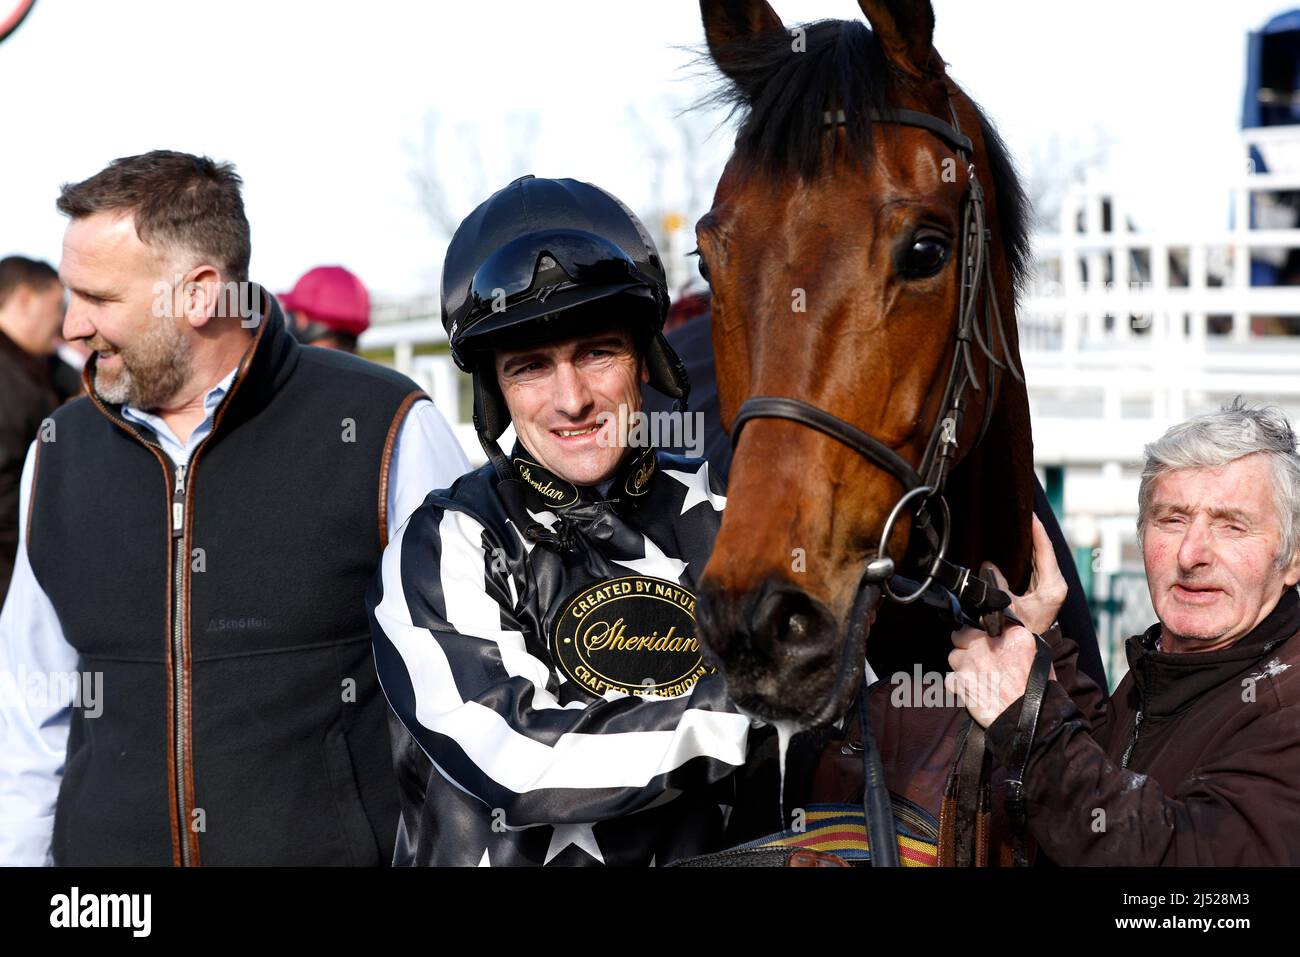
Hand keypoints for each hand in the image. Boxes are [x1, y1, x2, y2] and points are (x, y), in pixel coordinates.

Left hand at [946, 624, 1040, 727]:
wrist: (1030, 721)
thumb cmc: (1038, 692)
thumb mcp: (1038, 656)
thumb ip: (1016, 640)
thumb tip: (1003, 632)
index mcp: (1012, 636)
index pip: (985, 621)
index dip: (983, 631)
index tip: (984, 638)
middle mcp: (988, 644)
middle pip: (962, 634)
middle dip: (966, 644)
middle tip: (976, 656)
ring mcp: (971, 662)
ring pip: (954, 656)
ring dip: (962, 665)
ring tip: (977, 677)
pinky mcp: (960, 681)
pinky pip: (950, 678)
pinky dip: (958, 684)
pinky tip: (972, 690)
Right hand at [984, 514, 1066, 635]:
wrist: (1029, 649)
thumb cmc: (1021, 632)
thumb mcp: (1007, 607)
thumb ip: (997, 584)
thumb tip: (988, 564)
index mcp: (1053, 586)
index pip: (1046, 550)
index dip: (1037, 531)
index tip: (1030, 515)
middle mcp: (1056, 584)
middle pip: (1045, 551)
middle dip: (1032, 534)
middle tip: (1019, 515)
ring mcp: (1052, 587)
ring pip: (1041, 558)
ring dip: (1029, 544)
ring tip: (1018, 526)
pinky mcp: (1044, 590)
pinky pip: (1036, 566)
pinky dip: (1027, 555)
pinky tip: (1017, 546)